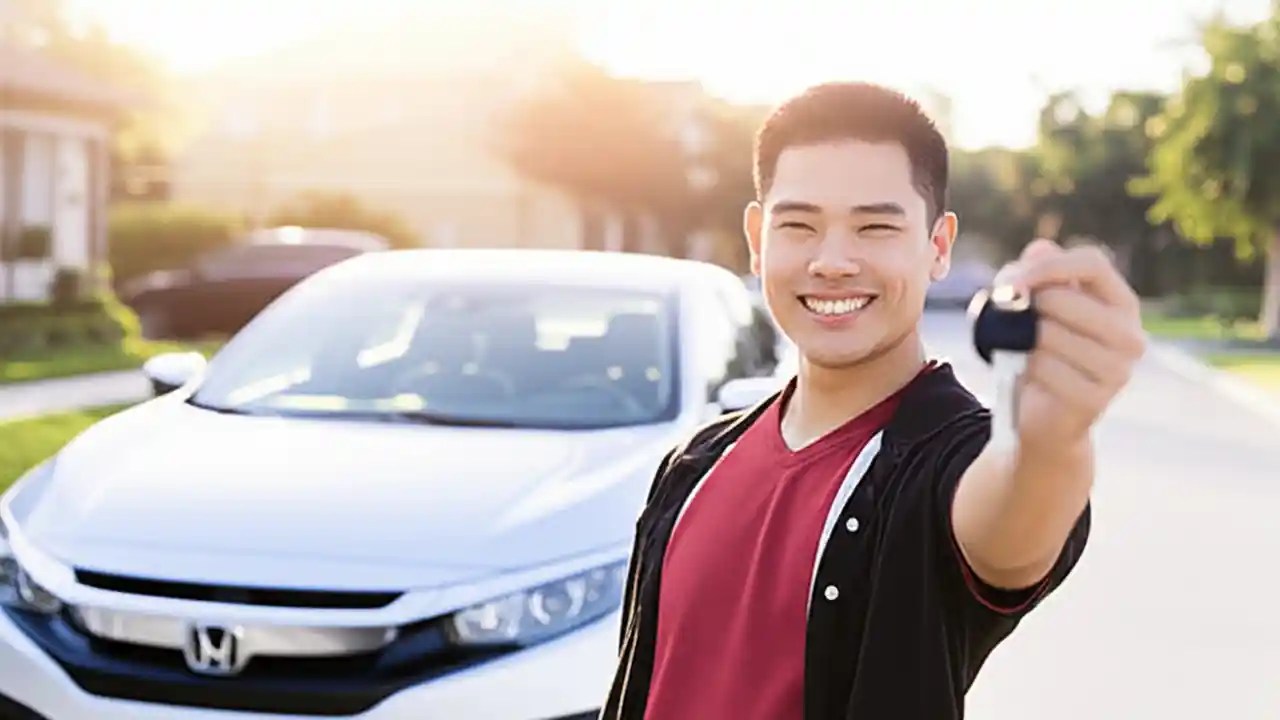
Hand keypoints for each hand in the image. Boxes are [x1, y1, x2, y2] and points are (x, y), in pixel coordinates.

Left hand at [1003, 240, 1146, 452]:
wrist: (1045, 417)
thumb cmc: (1041, 352)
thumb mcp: (1038, 308)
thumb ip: (1039, 273)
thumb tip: (1039, 250)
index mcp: (1122, 303)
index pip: (1093, 263)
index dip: (1047, 265)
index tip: (1010, 279)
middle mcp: (1130, 335)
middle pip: (1063, 298)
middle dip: (1024, 306)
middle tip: (1009, 319)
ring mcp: (1118, 370)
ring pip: (1047, 334)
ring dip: (1021, 341)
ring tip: (1023, 351)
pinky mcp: (1096, 400)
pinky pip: (1043, 367)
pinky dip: (1025, 368)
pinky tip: (1029, 375)